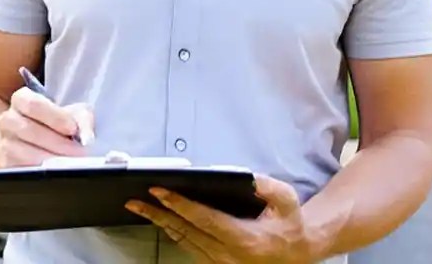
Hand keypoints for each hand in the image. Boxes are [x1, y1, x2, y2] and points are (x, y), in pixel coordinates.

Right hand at [0, 86, 94, 166]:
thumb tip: (87, 138)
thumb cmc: (61, 124)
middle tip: (78, 153)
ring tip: (70, 164)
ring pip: (21, 153)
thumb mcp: (75, 114)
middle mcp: (8, 120)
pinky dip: (40, 174)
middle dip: (56, 143)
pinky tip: (56, 174)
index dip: (54, 117)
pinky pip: (20, 171)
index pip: (32, 104)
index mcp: (21, 100)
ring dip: (49, 160)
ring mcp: (4, 144)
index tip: (72, 129)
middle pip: (27, 129)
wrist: (48, 142)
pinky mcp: (6, 166)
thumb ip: (83, 120)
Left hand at [126, 173, 320, 262]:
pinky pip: (189, 247)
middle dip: (158, 213)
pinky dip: (172, 232)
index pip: (203, 219)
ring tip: (139, 207)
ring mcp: (220, 263)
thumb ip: (267, 186)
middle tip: (135, 199)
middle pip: (185, 231)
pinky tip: (159, 220)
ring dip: (160, 223)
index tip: (159, 190)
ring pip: (183, 241)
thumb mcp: (286, 200)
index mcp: (243, 239)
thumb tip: (246, 177)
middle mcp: (228, 255)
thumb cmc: (289, 224)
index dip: (178, 204)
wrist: (296, 253)